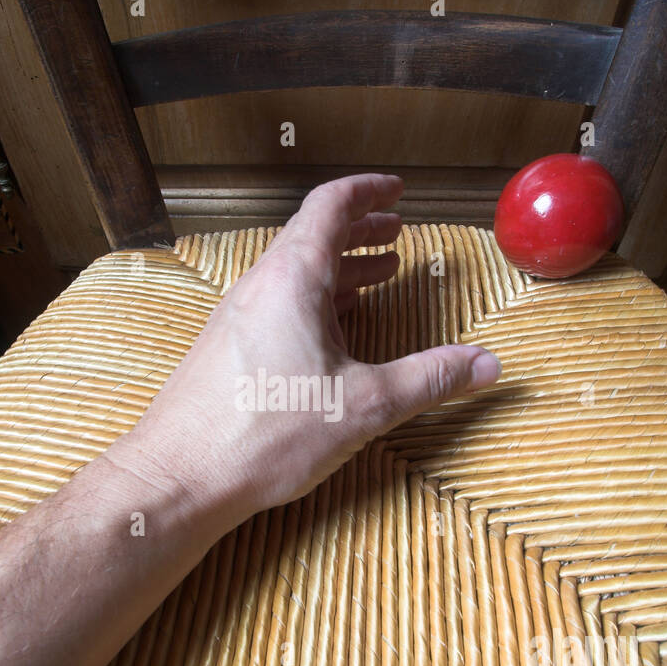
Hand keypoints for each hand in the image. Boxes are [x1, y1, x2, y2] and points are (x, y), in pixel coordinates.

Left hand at [106, 174, 500, 525]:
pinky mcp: (226, 349)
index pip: (331, 206)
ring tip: (378, 276)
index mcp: (293, 278)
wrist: (177, 476)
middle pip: (312, 237)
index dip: (368, 191)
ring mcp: (237, 317)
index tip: (398, 190)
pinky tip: (332, 332)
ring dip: (338, 269)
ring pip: (293, 273)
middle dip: (360, 231)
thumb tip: (488, 364)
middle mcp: (259, 286)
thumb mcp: (364, 406)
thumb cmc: (266, 434)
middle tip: (396, 234)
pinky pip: (276, 304)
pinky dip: (313, 300)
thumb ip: (429, 379)